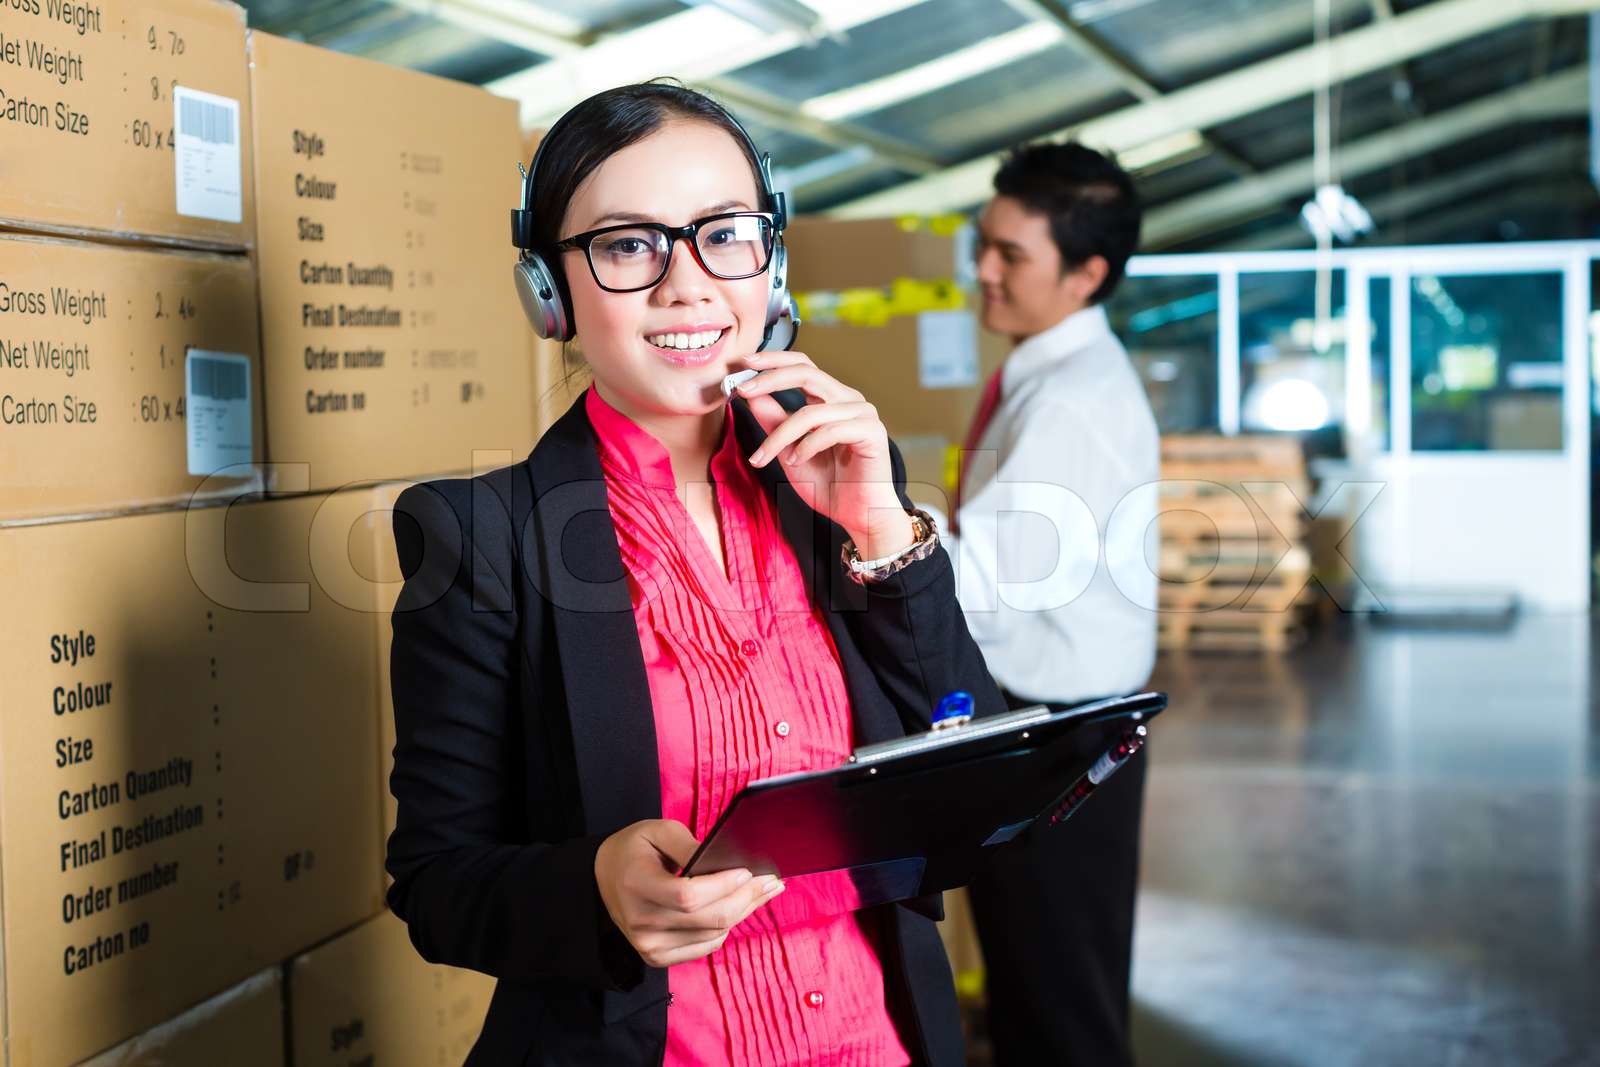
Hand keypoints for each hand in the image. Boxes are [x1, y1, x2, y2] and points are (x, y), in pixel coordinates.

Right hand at [594, 819, 783, 967]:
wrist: (604, 878)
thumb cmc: (634, 849)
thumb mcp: (657, 831)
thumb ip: (690, 846)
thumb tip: (727, 861)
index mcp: (636, 884)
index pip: (688, 896)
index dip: (723, 886)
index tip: (748, 870)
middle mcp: (640, 922)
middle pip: (708, 919)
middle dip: (747, 899)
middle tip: (773, 881)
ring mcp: (648, 945)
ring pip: (713, 935)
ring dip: (743, 912)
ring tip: (763, 892)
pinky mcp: (657, 957)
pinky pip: (706, 947)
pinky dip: (726, 928)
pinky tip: (739, 909)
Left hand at [735, 352, 915, 559]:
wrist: (856, 516)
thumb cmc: (828, 486)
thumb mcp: (788, 451)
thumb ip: (774, 422)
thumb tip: (750, 395)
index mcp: (831, 399)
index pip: (803, 365)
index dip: (774, 360)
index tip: (744, 364)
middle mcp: (849, 400)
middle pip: (807, 373)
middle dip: (771, 379)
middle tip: (743, 390)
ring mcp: (863, 414)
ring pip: (810, 412)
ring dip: (780, 436)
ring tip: (766, 457)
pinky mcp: (872, 432)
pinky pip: (829, 430)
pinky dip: (806, 446)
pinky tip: (796, 461)